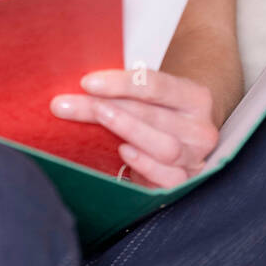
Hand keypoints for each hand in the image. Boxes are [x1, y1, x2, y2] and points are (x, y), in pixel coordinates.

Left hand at [49, 67, 219, 188]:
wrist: (184, 145)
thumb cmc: (158, 116)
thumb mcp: (150, 99)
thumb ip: (125, 91)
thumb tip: (80, 87)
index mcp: (194, 97)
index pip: (156, 85)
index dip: (120, 83)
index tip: (86, 82)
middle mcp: (200, 128)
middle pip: (149, 114)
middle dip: (104, 107)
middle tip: (65, 104)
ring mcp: (196, 158)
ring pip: (163, 146)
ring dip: (123, 130)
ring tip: (94, 120)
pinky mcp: (187, 183)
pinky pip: (168, 177)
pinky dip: (144, 164)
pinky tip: (122, 153)